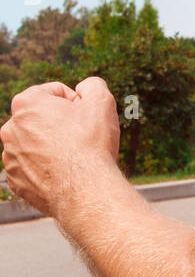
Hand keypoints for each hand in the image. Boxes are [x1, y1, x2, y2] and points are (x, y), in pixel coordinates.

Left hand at [0, 76, 120, 215]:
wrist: (84, 190)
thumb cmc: (91, 143)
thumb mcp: (101, 101)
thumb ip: (92, 85)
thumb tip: (84, 88)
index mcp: (26, 103)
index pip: (55, 92)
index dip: (76, 103)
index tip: (87, 118)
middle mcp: (10, 128)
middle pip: (43, 118)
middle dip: (61, 125)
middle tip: (82, 138)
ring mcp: (10, 157)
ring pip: (36, 144)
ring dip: (53, 147)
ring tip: (74, 158)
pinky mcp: (15, 181)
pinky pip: (32, 168)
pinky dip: (46, 169)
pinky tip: (64, 174)